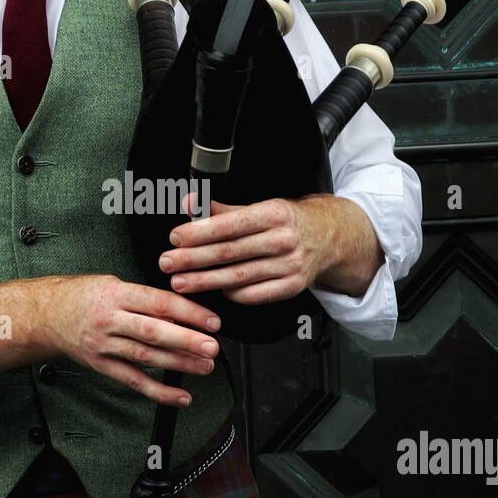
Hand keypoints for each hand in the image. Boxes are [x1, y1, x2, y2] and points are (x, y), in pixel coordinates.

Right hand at [40, 274, 220, 405]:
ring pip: (146, 357)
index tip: (211, 321)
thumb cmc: (84, 296)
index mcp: (116, 294)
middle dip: (186, 341)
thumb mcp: (114, 284)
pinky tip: (180, 396)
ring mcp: (104, 345)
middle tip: (211, 347)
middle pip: (152, 332)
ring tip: (205, 366)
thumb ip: (145, 299)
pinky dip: (159, 391)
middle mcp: (109, 320)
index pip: (158, 303)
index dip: (188, 313)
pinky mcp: (101, 365)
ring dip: (179, 364)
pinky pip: (133, 380)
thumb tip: (181, 315)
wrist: (47, 314)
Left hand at [157, 193, 378, 302]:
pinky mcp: (292, 287)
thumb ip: (224, 210)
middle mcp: (283, 240)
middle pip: (230, 253)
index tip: (176, 238)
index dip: (200, 233)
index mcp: (274, 214)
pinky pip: (253, 295)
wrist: (329, 237)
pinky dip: (231, 293)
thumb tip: (191, 203)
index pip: (230, 225)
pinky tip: (213, 291)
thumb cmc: (288, 221)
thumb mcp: (260, 207)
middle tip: (168, 263)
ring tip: (180, 282)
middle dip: (193, 260)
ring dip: (204, 281)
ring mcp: (289, 266)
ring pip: (238, 277)